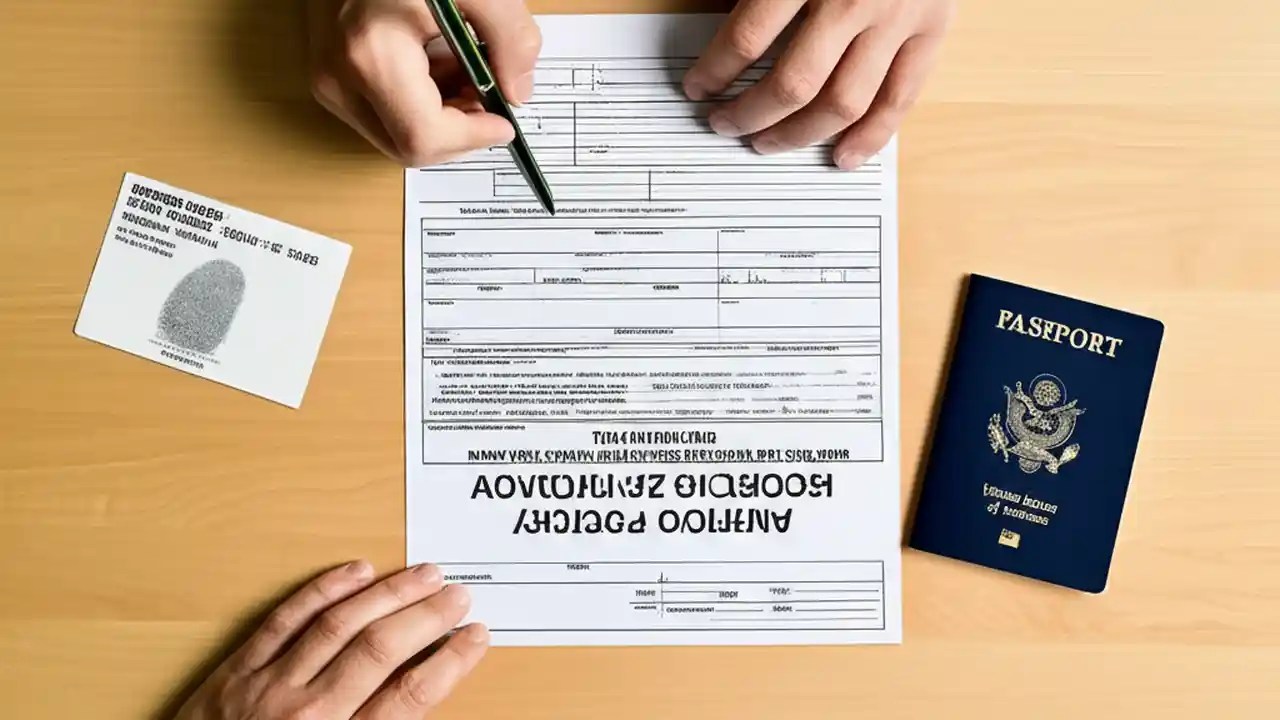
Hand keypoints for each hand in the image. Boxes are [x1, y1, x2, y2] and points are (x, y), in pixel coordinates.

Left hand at [173, 560, 488, 718]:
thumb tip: (420, 700)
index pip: (410, 696)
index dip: (449, 661)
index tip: (475, 636)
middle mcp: (308, 715)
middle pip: (380, 650)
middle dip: (427, 617)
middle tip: (457, 597)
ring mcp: (269, 688)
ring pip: (338, 624)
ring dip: (388, 595)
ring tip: (422, 575)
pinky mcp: (236, 672)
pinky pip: (284, 620)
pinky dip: (322, 592)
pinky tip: (355, 572)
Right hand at [307, 0, 541, 165]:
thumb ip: (509, 37)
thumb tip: (518, 92)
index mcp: (371, 54)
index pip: (424, 137)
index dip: (472, 137)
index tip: (504, 120)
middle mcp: (340, 78)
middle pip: (410, 148)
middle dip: (458, 132)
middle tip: (490, 96)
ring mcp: (330, 80)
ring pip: (396, 136)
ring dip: (442, 118)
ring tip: (467, 71)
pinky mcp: (330, 76)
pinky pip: (382, 114)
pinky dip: (420, 103)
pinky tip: (440, 65)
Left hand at [683, 0, 953, 168]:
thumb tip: (727, 34)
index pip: (748, 38)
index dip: (714, 71)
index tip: (697, 88)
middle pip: (793, 84)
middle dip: (749, 114)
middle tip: (724, 124)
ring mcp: (898, 18)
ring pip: (843, 103)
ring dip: (797, 135)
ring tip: (765, 143)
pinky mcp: (934, 28)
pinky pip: (901, 97)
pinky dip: (870, 136)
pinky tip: (840, 157)